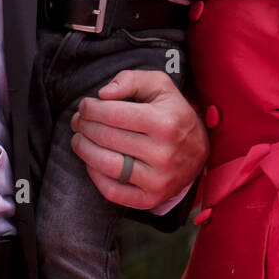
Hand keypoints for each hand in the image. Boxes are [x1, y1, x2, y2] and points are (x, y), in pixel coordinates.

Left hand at [70, 70, 207, 210]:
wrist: (199, 151)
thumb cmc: (173, 114)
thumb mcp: (160, 86)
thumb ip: (131, 80)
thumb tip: (103, 94)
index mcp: (165, 123)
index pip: (114, 114)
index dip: (91, 109)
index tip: (85, 106)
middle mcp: (163, 153)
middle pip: (107, 138)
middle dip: (84, 126)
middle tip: (79, 121)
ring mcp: (158, 180)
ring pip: (106, 165)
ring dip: (83, 150)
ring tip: (79, 139)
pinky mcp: (151, 198)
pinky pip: (112, 191)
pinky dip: (94, 175)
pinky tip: (91, 161)